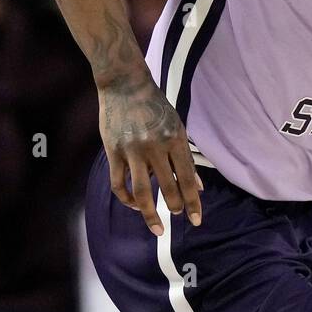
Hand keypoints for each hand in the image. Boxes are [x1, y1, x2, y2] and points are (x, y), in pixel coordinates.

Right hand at [99, 74, 202, 235]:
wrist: (125, 85)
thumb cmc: (155, 107)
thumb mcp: (177, 127)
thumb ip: (186, 158)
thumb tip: (198, 186)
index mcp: (175, 139)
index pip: (188, 178)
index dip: (194, 202)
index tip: (196, 220)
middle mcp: (155, 146)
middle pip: (167, 187)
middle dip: (176, 207)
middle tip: (179, 215)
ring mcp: (132, 150)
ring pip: (141, 191)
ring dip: (150, 213)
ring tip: (158, 226)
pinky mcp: (113, 151)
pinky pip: (119, 184)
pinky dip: (127, 200)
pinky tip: (135, 206)